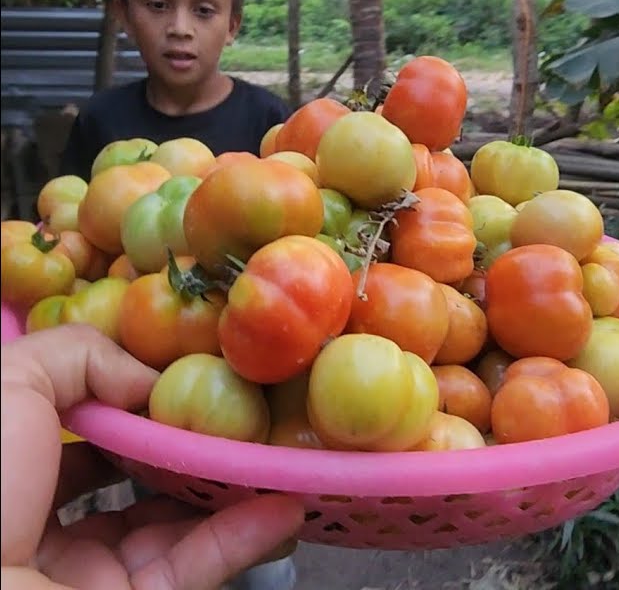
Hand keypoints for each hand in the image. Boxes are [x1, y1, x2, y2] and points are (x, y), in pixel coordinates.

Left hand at [1, 324, 303, 589]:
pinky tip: (285, 503)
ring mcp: (90, 574)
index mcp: (11, 472)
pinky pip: (196, 568)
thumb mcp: (11, 383)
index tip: (189, 376)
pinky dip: (246, 537)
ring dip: (230, 492)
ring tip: (279, 455)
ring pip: (175, 528)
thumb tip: (151, 380)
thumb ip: (82, 357)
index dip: (134, 404)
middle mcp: (47, 528)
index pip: (82, 436)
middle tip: (245, 416)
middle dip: (189, 449)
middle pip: (135, 483)